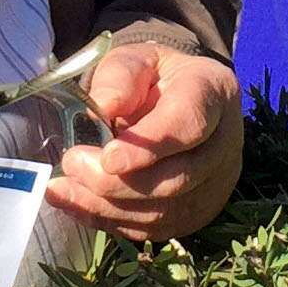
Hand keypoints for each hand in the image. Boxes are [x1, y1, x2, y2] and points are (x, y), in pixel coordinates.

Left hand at [44, 41, 242, 241]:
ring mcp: (217, 182)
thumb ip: (119, 78)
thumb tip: (103, 108)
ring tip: (62, 190)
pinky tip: (78, 206)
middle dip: (118, 182)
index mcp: (212, 93)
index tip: (107, 158)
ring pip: (167, 210)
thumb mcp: (134, 59)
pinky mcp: (199, 209)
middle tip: (71, 164)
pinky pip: (159, 227)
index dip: (148, 146)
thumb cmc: (151, 76)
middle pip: (177, 178)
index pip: (187, 125)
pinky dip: (115, 221)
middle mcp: (224, 144)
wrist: (173, 97)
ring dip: (109, 206)